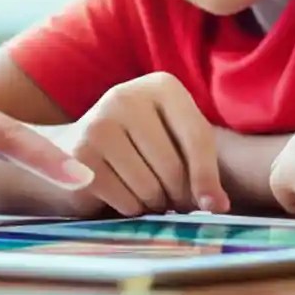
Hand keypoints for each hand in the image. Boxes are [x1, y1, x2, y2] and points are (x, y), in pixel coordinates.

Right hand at [56, 72, 229, 217]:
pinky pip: (124, 200)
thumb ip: (202, 169)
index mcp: (161, 86)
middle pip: (172, 167)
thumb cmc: (141, 147)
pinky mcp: (80, 156)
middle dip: (179, 196)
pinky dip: (131, 208)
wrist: (79, 151)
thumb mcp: (176, 142)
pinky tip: (125, 196)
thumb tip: (216, 206)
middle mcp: (127, 97)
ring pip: (149, 187)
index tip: (213, 206)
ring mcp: (98, 124)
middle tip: (174, 202)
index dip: (207, 177)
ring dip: (155, 204)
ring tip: (149, 195)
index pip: (197, 137)